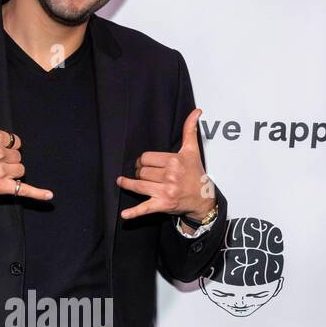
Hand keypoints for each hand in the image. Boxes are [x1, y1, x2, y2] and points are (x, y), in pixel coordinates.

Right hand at [0, 85, 52, 200]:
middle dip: (8, 160)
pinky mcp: (0, 187)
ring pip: (20, 170)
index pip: (15, 142)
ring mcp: (0, 171)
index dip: (6, 147)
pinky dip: (37, 193)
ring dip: (12, 173)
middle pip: (18, 157)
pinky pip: (22, 189)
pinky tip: (49, 195)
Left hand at [116, 106, 215, 220]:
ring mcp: (166, 192)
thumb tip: (196, 111)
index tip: (145, 164)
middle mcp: (170, 176)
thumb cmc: (196, 174)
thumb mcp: (192, 151)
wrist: (203, 198)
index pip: (146, 158)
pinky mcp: (162, 205)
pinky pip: (145, 208)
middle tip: (142, 174)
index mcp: (175, 161)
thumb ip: (190, 130)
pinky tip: (124, 215)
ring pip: (138, 185)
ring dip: (128, 184)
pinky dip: (134, 213)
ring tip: (122, 181)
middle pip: (142, 171)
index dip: (143, 161)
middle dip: (140, 172)